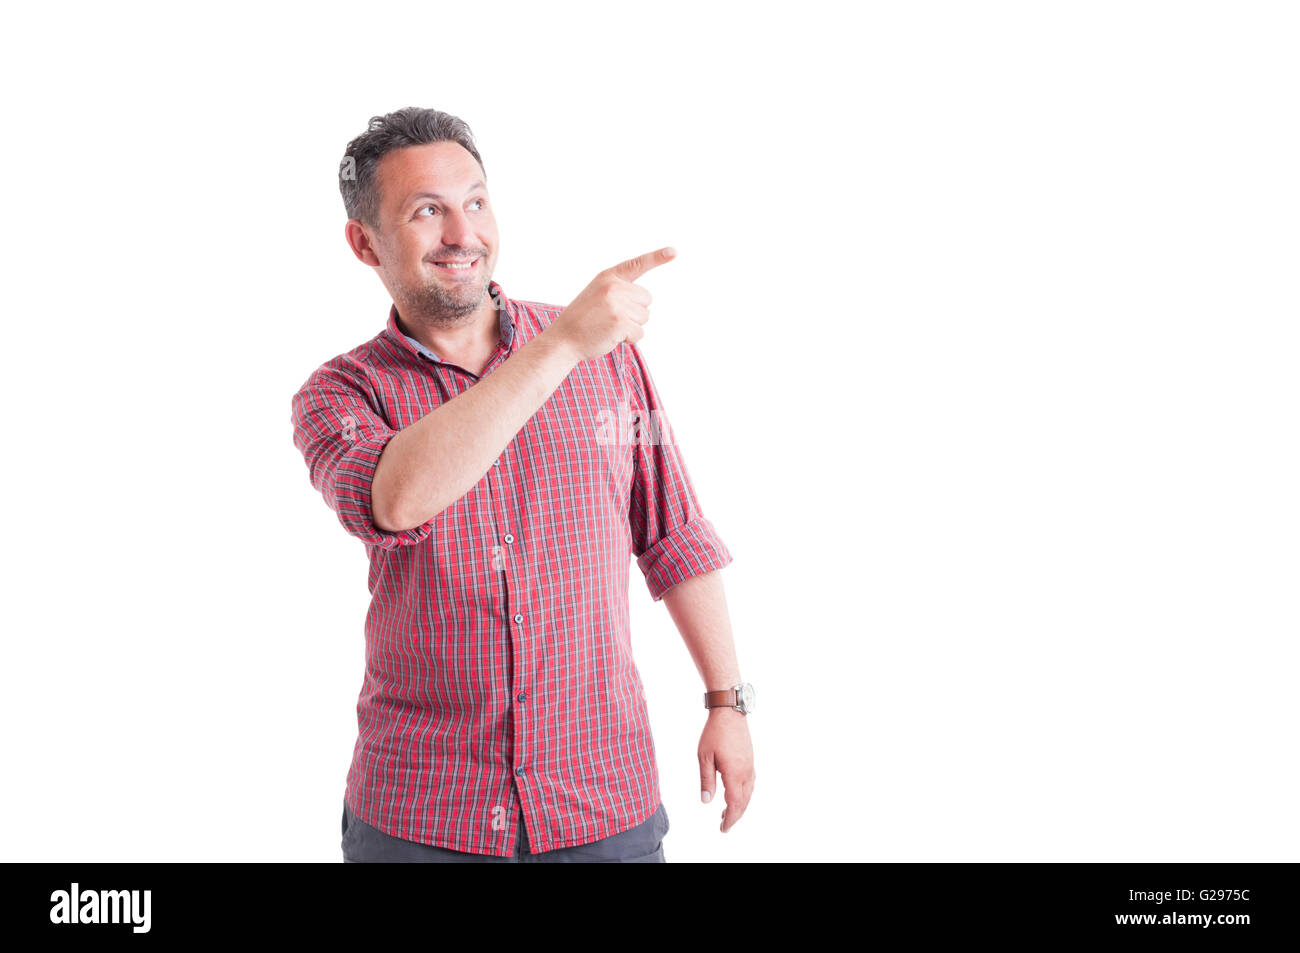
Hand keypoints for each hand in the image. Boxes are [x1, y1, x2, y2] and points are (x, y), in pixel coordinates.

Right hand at [545, 246, 675, 362]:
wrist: (564, 339)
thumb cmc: (582, 320)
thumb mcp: (597, 295)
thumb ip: (618, 291)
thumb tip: (645, 302)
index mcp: (608, 277)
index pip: (637, 264)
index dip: (658, 257)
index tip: (674, 251)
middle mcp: (614, 287)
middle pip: (646, 300)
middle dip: (634, 312)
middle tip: (610, 318)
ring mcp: (617, 304)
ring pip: (644, 317)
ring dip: (631, 327)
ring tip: (608, 326)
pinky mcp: (621, 322)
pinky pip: (639, 333)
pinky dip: (629, 339)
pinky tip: (611, 336)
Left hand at [699, 707, 754, 832]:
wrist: (729, 712)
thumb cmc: (714, 733)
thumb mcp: (704, 757)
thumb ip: (706, 780)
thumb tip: (706, 801)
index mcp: (734, 773)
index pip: (734, 803)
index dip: (730, 818)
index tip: (723, 828)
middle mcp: (746, 772)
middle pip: (743, 801)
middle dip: (735, 815)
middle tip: (724, 825)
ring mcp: (750, 765)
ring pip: (749, 793)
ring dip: (740, 805)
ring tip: (728, 812)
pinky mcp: (750, 759)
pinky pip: (750, 783)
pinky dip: (744, 794)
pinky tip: (737, 794)